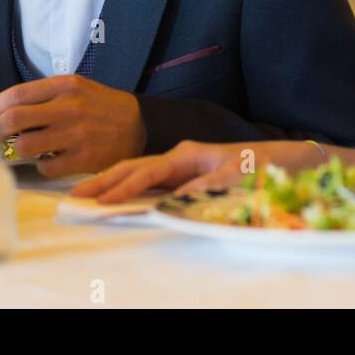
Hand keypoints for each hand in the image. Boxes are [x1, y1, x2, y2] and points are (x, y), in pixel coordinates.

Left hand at [0, 74, 145, 176]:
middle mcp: (69, 108)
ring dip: (17, 150)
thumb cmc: (100, 106)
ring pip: (25, 147)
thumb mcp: (76, 87)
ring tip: (23, 148)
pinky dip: (42, 165)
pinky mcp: (83, 159)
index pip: (16, 94)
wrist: (139, 124)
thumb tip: (2, 109)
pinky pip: (46, 167)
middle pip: (14, 120)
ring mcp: (76, 135)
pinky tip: (49, 159)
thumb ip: (44, 95)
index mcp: (65, 86)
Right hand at [70, 140, 248, 202]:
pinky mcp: (181, 176)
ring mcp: (178, 166)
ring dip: (112, 184)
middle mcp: (178, 157)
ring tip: (85, 197)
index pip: (148, 172)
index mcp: (187, 154)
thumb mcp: (236, 176)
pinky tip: (114, 198)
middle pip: (133, 168)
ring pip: (137, 174)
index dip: (124, 187)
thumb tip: (175, 199)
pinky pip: (149, 183)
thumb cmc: (257, 165)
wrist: (277, 158)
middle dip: (104, 181)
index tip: (103, 201)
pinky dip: (129, 189)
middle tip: (76, 195)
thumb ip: (206, 186)